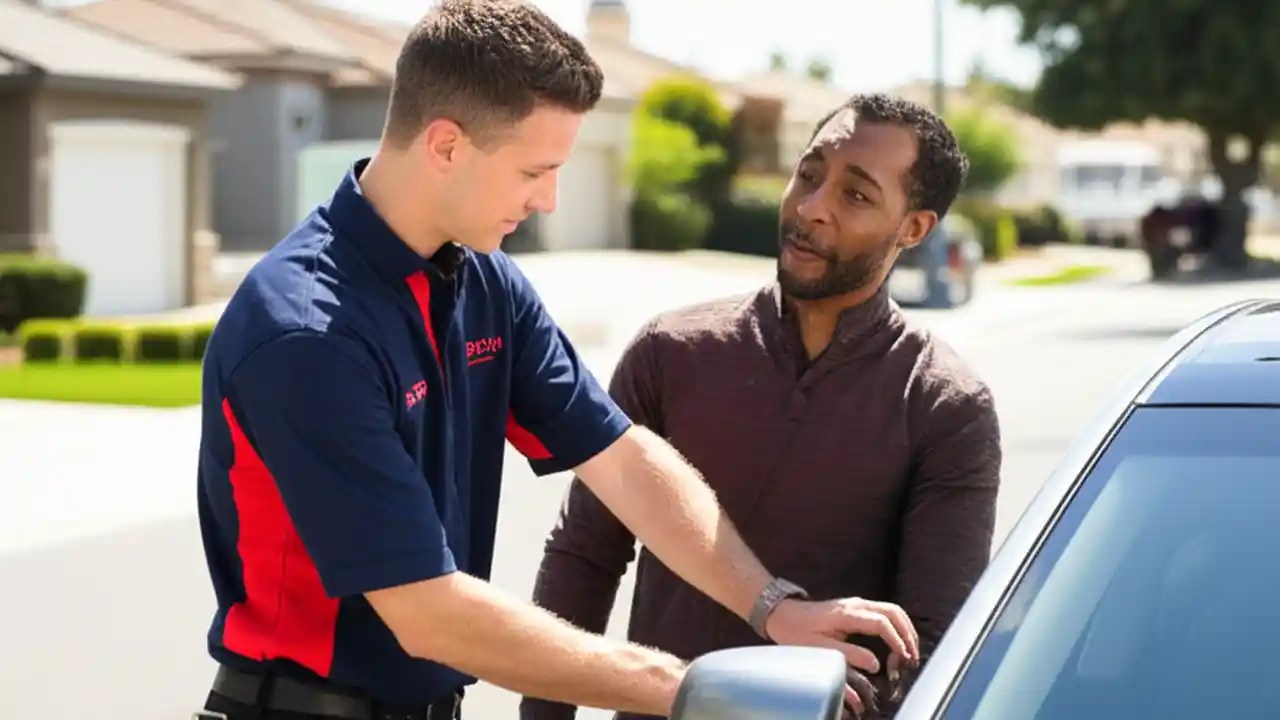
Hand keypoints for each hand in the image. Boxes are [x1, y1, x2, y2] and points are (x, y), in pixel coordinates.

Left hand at [764, 597, 919, 712]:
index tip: (903, 658)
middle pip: (894, 612)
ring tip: (909, 652)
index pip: (882, 623)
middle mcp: (856, 604)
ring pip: (892, 610)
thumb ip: (848, 655)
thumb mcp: (819, 647)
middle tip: (912, 658)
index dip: (896, 641)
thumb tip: (875, 664)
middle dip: (908, 634)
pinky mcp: (857, 608)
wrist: (782, 615)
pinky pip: (885, 613)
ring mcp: (857, 604)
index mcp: (847, 613)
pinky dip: (897, 626)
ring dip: (905, 629)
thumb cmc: (797, 632)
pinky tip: (898, 643)